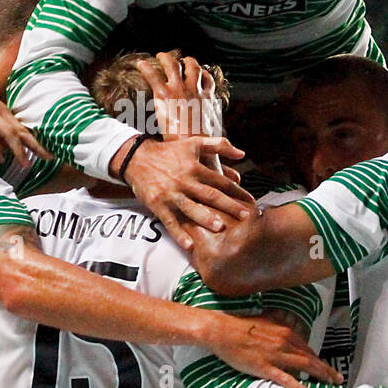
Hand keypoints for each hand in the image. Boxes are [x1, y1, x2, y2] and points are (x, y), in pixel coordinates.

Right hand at [0, 65, 49, 164]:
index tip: (48, 152)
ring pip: (8, 133)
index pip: (22, 127)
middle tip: (49, 158)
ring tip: (26, 164)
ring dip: (18, 149)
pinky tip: (0, 158)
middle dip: (35, 145)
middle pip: (20, 130)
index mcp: (0, 109)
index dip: (36, 140)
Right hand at [121, 135, 255, 250]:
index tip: (250, 201)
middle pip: (210, 195)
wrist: (137, 158)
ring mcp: (171, 194)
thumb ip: (218, 145)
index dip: (237, 191)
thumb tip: (242, 154)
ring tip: (219, 227)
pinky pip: (170, 221)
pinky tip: (189, 245)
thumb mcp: (193, 142)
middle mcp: (185, 181)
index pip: (220, 180)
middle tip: (245, 216)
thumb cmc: (168, 151)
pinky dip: (179, 233)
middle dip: (228, 205)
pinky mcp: (158, 204)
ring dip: (205, 218)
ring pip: (190, 207)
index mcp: (195, 168)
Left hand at [137, 52, 224, 171]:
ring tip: (160, 56)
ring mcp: (180, 89)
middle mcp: (196, 89)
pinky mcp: (164, 94)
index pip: (208, 79)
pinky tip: (140, 65)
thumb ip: (219, 145)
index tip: (198, 71)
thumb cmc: (206, 151)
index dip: (202, 73)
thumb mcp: (216, 143)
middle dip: (186, 61)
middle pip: (193, 66)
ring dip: (166, 58)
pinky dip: (147, 68)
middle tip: (179, 60)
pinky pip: (153, 74)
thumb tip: (236, 164)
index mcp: (208, 99)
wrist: (194, 149)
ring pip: (173, 64)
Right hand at [206, 312, 342, 387]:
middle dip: (327, 369)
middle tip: (338, 379)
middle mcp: (286, 343)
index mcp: (286, 332)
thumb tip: (289, 324)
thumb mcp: (266, 319)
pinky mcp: (266, 368)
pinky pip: (287, 380)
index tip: (326, 367)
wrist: (223, 331)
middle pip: (311, 358)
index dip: (318, 359)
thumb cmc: (242, 325)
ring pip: (305, 367)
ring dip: (322, 376)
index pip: (307, 348)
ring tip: (332, 385)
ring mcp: (277, 356)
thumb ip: (280, 322)